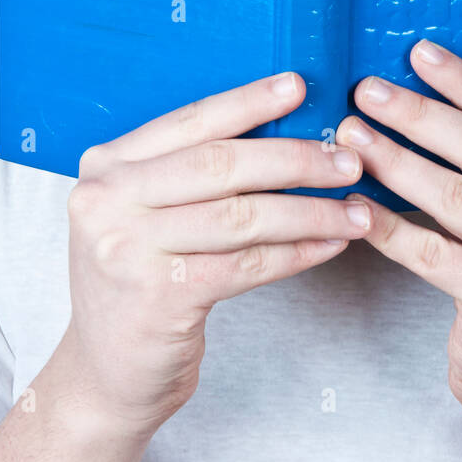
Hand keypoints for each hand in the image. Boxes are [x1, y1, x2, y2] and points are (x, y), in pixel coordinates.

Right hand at [63, 70, 370, 440]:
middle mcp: (107, 200)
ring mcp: (128, 249)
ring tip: (355, 209)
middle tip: (348, 159)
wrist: (105, 375)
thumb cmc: (139, 283)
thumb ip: (187, 172)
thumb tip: (281, 128)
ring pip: (242, 216)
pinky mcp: (159, 297)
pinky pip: (247, 264)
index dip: (248, 102)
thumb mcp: (142, 213)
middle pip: (221, 164)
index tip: (299, 86)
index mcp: (106, 165)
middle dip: (295, 159)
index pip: (190, 121)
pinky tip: (330, 245)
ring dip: (310, 211)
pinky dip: (297, 253)